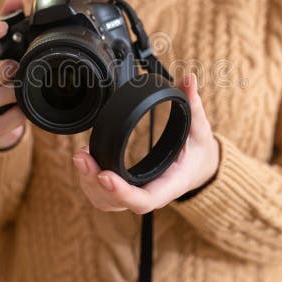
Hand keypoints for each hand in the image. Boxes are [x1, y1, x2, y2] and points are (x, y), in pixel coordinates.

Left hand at [72, 73, 219, 213]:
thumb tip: (189, 79)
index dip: (122, 192)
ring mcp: (136, 194)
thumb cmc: (199, 152)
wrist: (200, 168)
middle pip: (117, 202)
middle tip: (82, 157)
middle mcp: (151, 194)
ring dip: (89, 183)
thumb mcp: (199, 128)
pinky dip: (90, 183)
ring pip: (106, 201)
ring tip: (81, 157)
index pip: (144, 199)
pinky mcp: (127, 190)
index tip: (105, 175)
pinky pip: (104, 196)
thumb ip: (193, 105)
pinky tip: (85, 163)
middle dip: (95, 182)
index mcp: (170, 184)